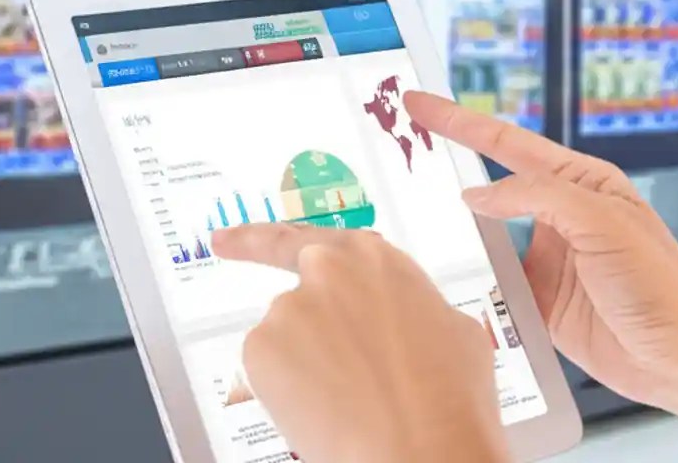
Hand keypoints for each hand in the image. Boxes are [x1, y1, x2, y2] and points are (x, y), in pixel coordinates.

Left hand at [213, 226, 511, 462]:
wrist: (421, 446)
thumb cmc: (450, 394)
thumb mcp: (451, 327)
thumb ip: (408, 307)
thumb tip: (402, 320)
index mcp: (373, 257)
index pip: (305, 236)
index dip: (259, 239)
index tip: (226, 239)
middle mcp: (324, 271)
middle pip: (296, 286)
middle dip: (285, 300)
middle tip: (276, 307)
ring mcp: (289, 309)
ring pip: (287, 336)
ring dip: (307, 362)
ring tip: (354, 400)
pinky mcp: (261, 350)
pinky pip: (269, 370)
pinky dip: (289, 390)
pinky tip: (328, 410)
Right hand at [405, 92, 677, 410]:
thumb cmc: (662, 284)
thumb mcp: (602, 223)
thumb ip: (538, 198)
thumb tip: (477, 195)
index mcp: (581, 183)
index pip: (508, 144)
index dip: (460, 122)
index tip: (419, 104)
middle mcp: (561, 217)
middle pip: (489, 188)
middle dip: (444, 170)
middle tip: (396, 153)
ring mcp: (549, 261)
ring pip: (484, 240)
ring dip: (452, 235)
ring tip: (404, 221)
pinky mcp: (541, 305)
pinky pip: (492, 288)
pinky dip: (468, 286)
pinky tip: (440, 282)